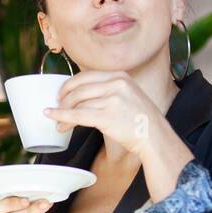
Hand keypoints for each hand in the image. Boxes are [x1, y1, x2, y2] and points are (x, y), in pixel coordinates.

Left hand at [43, 70, 194, 200]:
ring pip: (77, 103)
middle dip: (63, 99)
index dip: (70, 84)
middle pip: (78, 88)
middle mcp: (116, 84)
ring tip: (59, 122)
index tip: (62, 93)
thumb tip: (82, 93)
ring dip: (63, 113)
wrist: (155, 137)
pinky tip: (56, 121)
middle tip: (57, 107)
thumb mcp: (129, 94)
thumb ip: (110, 89)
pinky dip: (63, 118)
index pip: (86, 75)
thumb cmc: (141, 119)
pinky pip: (78, 116)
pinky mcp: (107, 117)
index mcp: (120, 76)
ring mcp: (112, 100)